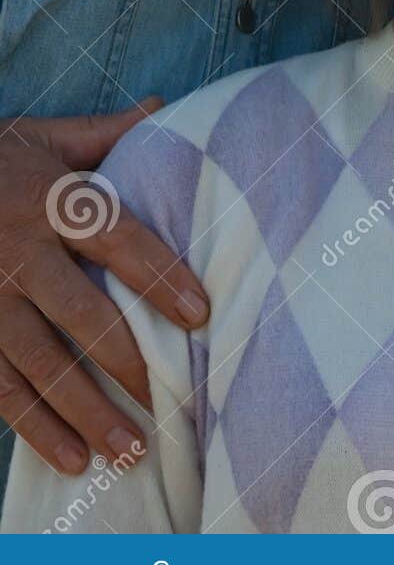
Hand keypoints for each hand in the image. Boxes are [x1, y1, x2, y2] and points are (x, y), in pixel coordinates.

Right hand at [0, 100, 209, 475]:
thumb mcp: (40, 136)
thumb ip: (103, 133)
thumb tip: (161, 105)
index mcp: (48, 199)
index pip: (116, 238)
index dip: (159, 275)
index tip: (201, 313)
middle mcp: (18, 253)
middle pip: (81, 313)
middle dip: (129, 360)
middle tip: (177, 398)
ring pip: (41, 364)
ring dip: (88, 411)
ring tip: (134, 448)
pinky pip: (0, 389)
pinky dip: (37, 429)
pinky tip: (74, 459)